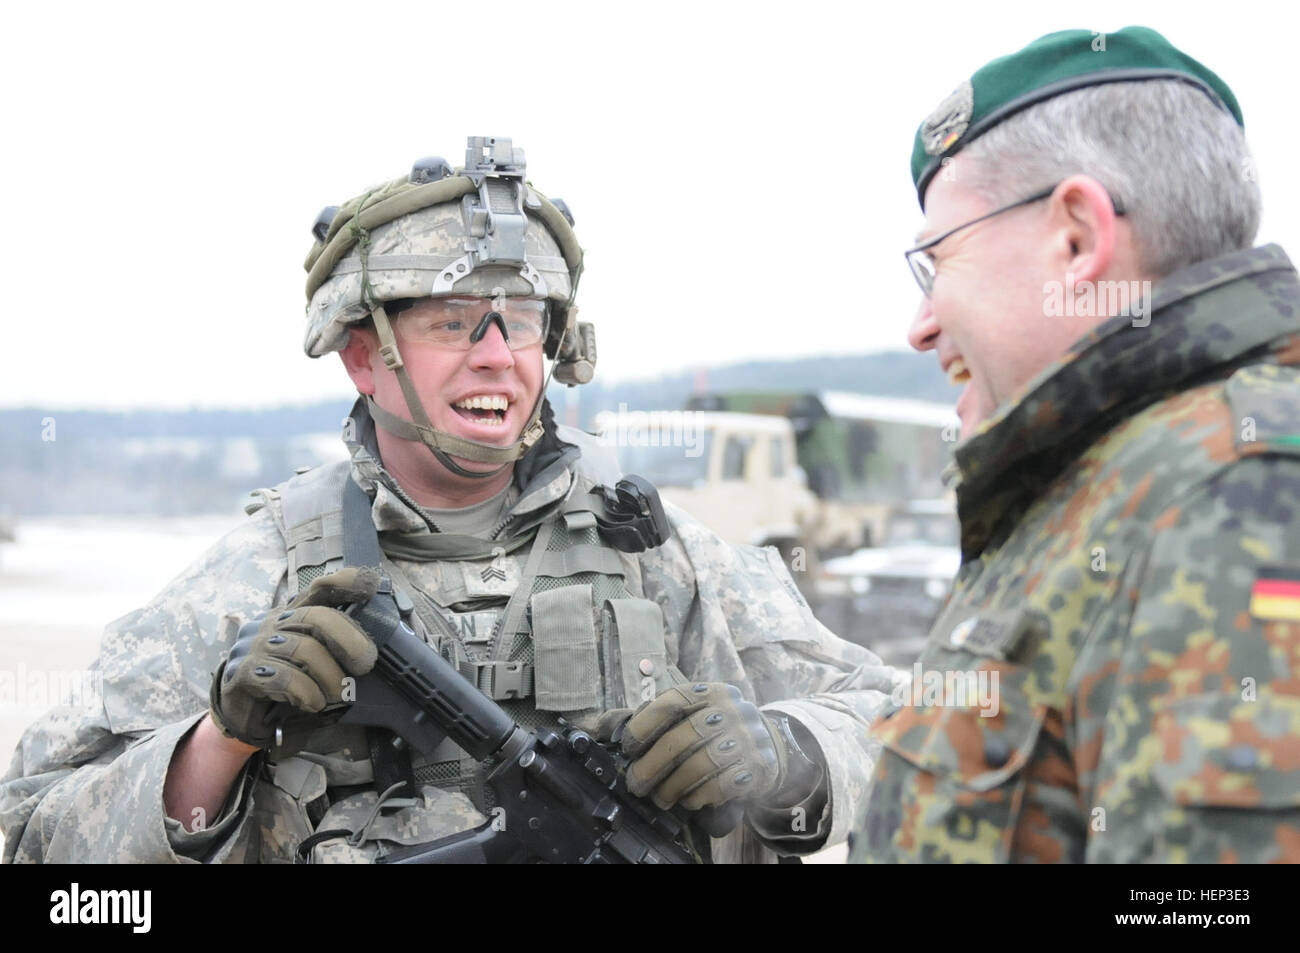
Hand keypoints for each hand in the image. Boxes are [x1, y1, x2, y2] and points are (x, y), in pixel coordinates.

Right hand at [209, 567, 380, 754]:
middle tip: (366, 665)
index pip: (318, 589)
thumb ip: (332, 647)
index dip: (344, 583)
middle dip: (349, 639)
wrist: (241, 714)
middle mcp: (273, 623)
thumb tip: (370, 652)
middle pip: (317, 617)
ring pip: (305, 649)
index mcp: (292, 615)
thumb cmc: (285, 684)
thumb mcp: (311, 660)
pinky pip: (285, 677)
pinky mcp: (243, 672)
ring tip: (338, 695)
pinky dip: (307, 692)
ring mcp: (255, 645)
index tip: (372, 585)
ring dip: (330, 677)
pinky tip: (313, 703)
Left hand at [596, 682, 787, 810]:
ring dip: (672, 786)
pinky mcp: (758, 767)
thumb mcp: (697, 713)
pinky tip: (688, 801)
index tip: (627, 747)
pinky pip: (720, 785)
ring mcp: (748, 738)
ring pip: (700, 765)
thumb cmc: (718, 731)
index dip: (644, 725)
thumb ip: (665, 718)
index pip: (672, 701)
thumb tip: (617, 729)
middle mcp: (732, 710)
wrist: (772, 745)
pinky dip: (698, 796)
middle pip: (683, 737)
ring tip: (660, 799)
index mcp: (711, 691)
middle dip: (652, 765)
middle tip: (636, 784)